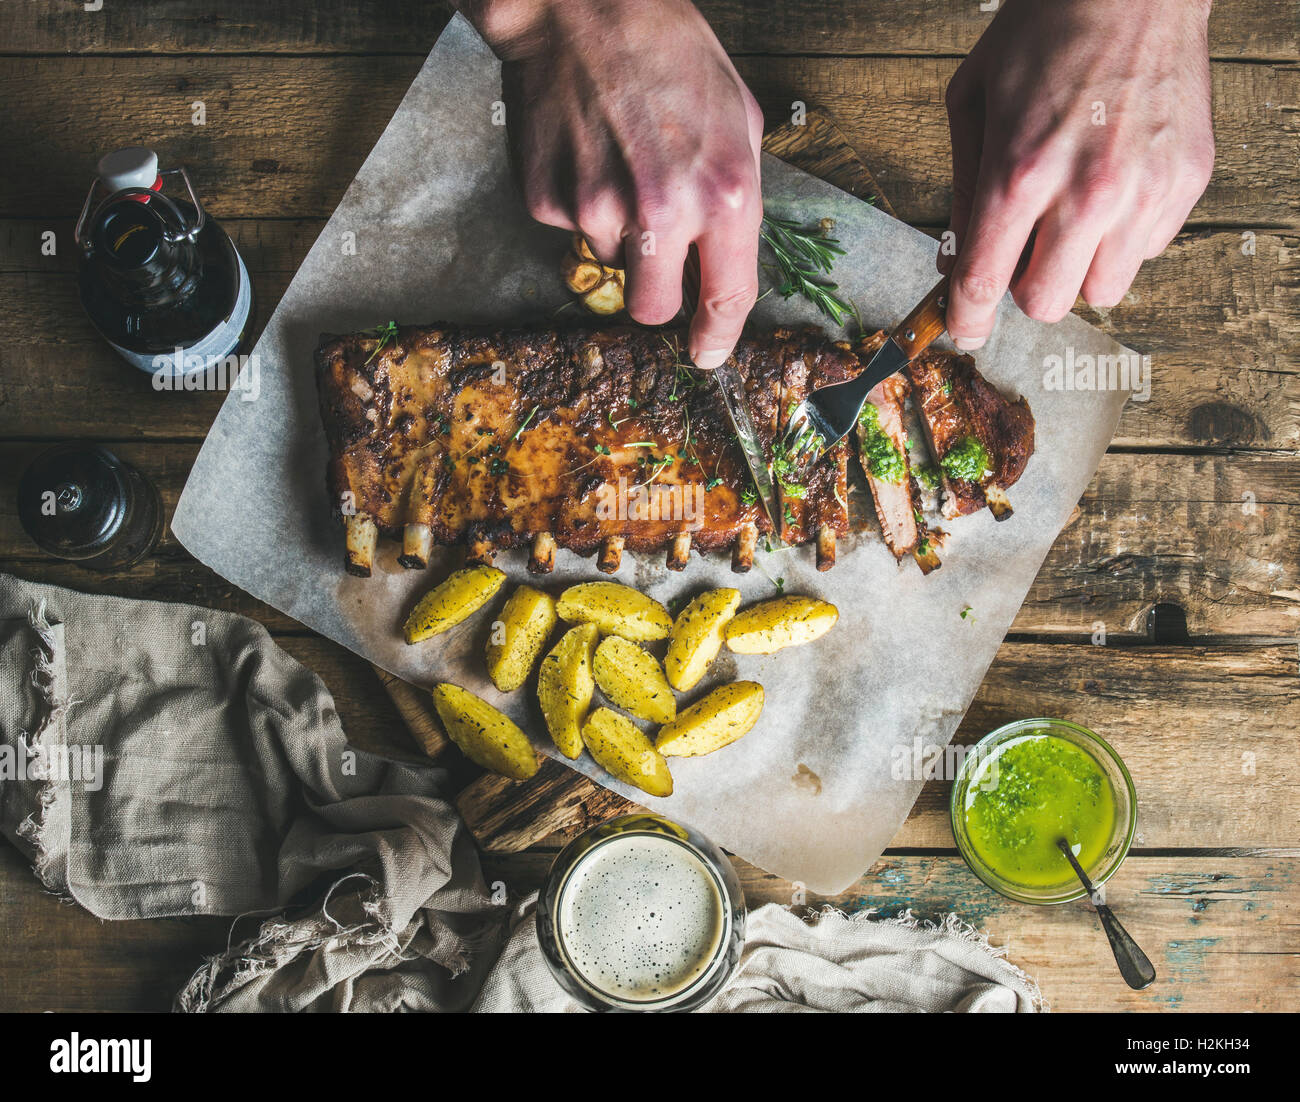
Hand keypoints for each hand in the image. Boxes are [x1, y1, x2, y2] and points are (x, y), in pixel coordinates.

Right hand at [460, 0, 763, 367]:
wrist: (579, 5)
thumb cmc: (667, 49)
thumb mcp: (737, 117)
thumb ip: (737, 198)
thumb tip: (723, 260)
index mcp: (723, 193)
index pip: (727, 296)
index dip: (717, 336)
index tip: (707, 353)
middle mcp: (661, 211)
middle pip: (652, 309)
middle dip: (655, 294)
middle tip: (652, 252)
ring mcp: (596, 209)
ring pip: (607, 262)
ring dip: (615, 229)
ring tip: (618, 159)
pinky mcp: (545, 199)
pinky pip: (568, 227)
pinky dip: (577, 199)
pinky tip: (584, 149)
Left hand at [940, 0, 1214, 348]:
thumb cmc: (1044, 34)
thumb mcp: (973, 101)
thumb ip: (961, 189)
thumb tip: (955, 259)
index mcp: (1019, 173)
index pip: (984, 282)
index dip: (966, 318)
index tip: (964, 329)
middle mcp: (1086, 192)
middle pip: (1046, 303)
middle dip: (1026, 286)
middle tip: (1025, 249)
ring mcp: (1143, 191)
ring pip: (1102, 290)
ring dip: (1079, 267)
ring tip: (1074, 216)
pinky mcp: (1186, 183)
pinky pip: (1146, 251)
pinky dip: (1123, 235)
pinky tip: (1115, 186)